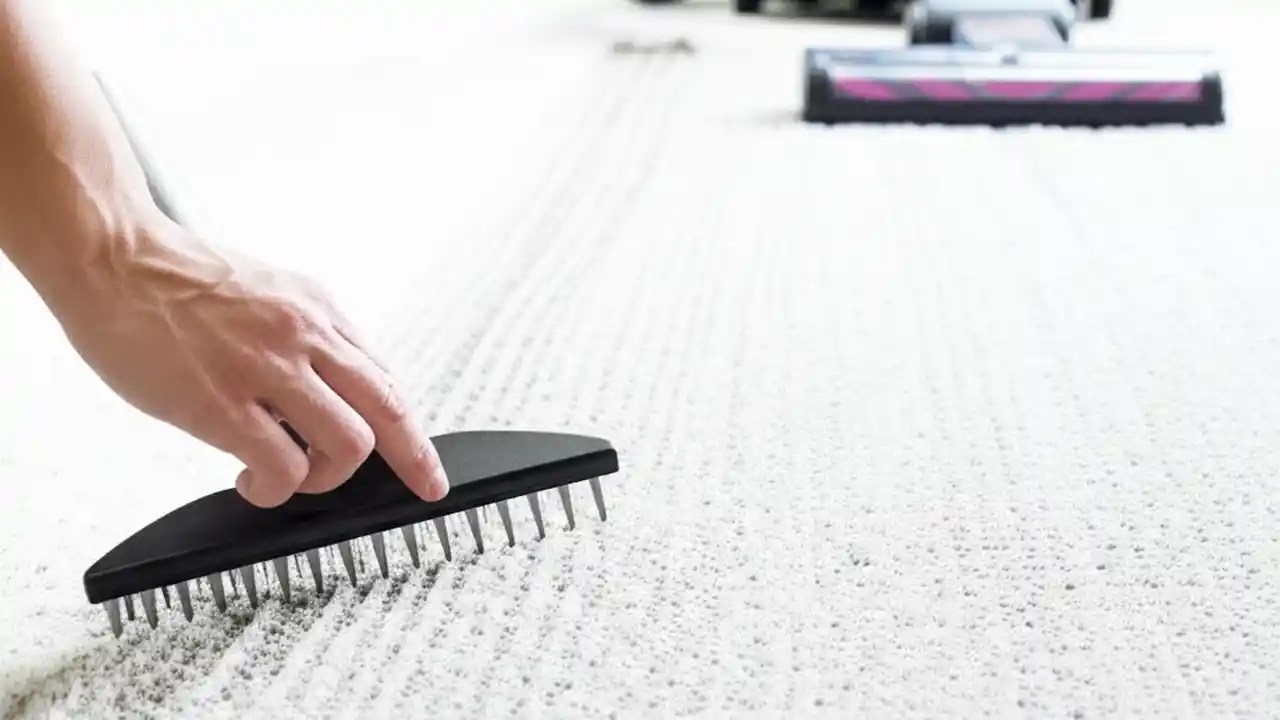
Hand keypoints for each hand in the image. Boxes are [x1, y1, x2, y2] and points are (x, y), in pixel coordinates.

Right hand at [49, 214, 449, 507]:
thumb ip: (305, 339)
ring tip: (292, 477)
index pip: (385, 378)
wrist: (111, 257)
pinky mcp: (222, 404)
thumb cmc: (175, 281)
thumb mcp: (267, 293)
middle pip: (389, 409)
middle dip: (414, 459)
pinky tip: (251, 481)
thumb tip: (329, 392)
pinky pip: (282, 468)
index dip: (410, 428)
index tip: (423, 460)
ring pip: (349, 444)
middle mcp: (305, 335)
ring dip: (327, 477)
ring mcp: (267, 370)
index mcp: (318, 309)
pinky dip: (275, 488)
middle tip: (420, 488)